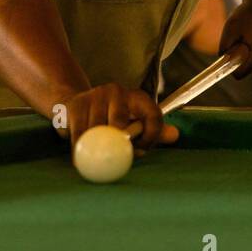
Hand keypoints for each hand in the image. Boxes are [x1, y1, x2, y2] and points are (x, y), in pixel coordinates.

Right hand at [57, 83, 178, 156]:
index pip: (153, 115)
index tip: (142, 150)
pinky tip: (82, 160)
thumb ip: (155, 131)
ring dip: (97, 148)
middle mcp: (117, 91)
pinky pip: (80, 134)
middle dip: (118, 144)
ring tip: (98, 157)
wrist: (76, 103)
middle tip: (117, 156)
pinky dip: (81, 150)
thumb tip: (175, 136)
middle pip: (120, 124)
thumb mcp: (136, 122)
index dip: (151, 137)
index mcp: (137, 96)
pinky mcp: (77, 105)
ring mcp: (95, 96)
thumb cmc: (113, 118)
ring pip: (98, 130)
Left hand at [219, 0, 251, 77]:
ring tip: (246, 35)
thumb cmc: (247, 15)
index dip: (230, 64)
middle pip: (243, 69)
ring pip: (247, 64)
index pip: (238, 74)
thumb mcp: (230, 29)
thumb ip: (224, 48)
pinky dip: (249, 50)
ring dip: (243, 53)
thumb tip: (221, 62)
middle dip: (237, 57)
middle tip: (240, 38)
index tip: (227, 50)